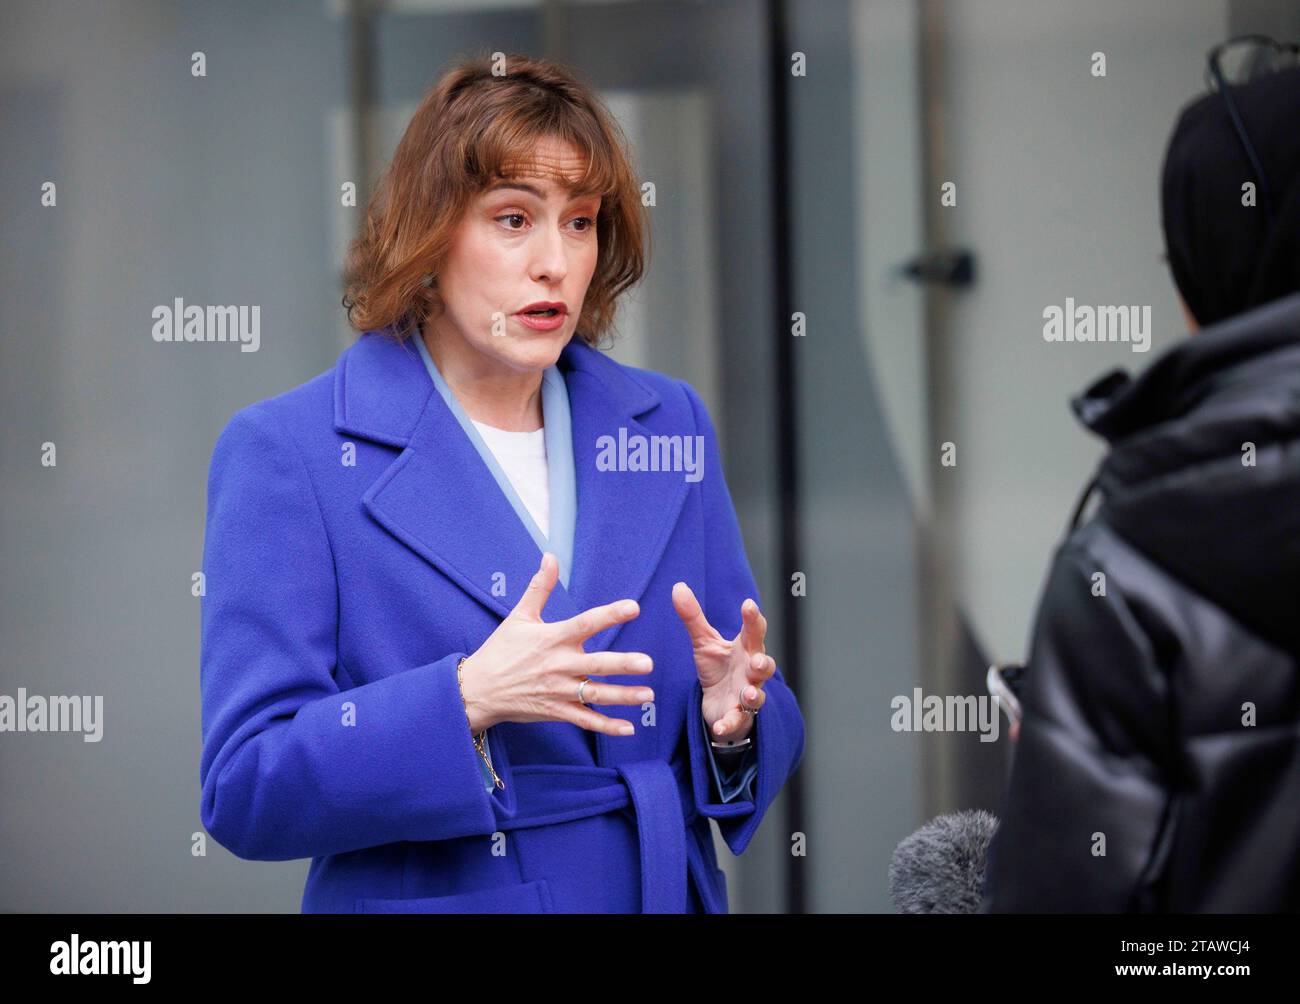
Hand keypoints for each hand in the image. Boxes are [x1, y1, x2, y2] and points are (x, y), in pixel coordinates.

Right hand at [459, 552, 654, 736]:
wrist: (478, 690)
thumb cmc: (500, 650)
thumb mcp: (519, 616)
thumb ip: (539, 587)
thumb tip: (550, 556)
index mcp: (552, 639)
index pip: (585, 624)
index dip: (609, 614)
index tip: (633, 607)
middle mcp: (558, 665)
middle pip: (596, 664)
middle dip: (623, 664)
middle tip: (648, 663)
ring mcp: (558, 691)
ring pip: (596, 695)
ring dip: (623, 697)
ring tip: (648, 695)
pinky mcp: (556, 711)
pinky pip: (585, 720)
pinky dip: (606, 726)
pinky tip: (629, 728)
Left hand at [671, 582, 774, 741]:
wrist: (719, 705)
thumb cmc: (718, 668)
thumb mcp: (704, 642)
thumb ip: (693, 617)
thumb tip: (677, 586)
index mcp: (745, 649)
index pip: (754, 631)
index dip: (753, 618)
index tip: (748, 604)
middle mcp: (751, 672)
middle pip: (763, 665)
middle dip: (762, 663)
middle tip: (755, 660)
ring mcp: (747, 695)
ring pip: (757, 695)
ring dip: (753, 694)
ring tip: (748, 692)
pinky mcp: (737, 717)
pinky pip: (736, 721)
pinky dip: (729, 724)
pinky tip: (720, 727)